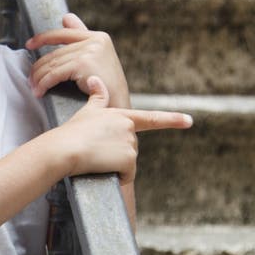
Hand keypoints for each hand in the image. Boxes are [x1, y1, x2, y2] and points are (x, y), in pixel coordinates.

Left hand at [26, 13, 129, 107]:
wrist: (118, 108)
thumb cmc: (108, 88)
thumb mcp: (97, 58)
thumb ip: (82, 38)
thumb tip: (66, 17)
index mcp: (98, 37)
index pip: (63, 33)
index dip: (43, 38)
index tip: (29, 44)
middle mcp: (95, 40)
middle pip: (56, 52)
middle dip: (39, 67)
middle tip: (30, 79)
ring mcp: (90, 51)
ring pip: (53, 63)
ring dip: (39, 77)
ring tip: (33, 87)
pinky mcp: (84, 64)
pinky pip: (55, 73)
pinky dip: (44, 83)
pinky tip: (40, 91)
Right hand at [58, 76, 191, 183]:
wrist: (64, 148)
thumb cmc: (72, 132)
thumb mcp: (86, 112)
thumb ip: (96, 98)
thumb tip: (96, 79)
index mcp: (121, 115)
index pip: (152, 118)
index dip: (172, 119)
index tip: (190, 120)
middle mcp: (129, 127)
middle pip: (130, 148)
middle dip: (115, 154)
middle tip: (95, 150)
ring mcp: (130, 142)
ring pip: (128, 163)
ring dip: (114, 165)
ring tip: (95, 157)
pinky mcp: (128, 159)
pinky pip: (127, 175)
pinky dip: (117, 176)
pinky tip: (101, 168)